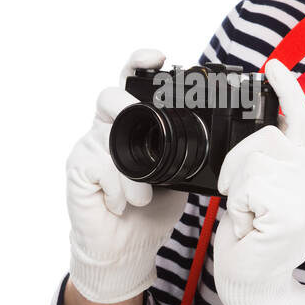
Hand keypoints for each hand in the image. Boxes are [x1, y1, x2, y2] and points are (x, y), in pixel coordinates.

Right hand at [66, 49, 189, 302]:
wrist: (128, 247)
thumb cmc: (152, 206)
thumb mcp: (181, 174)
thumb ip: (190, 150)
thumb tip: (226, 137)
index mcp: (134, 122)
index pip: (133, 81)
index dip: (141, 63)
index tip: (159, 57)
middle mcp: (108, 128)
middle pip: (109, 97)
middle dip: (127, 106)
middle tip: (143, 120)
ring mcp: (89, 147)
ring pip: (106, 135)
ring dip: (129, 168)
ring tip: (142, 194)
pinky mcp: (77, 169)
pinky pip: (98, 167)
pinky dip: (117, 188)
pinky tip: (124, 204)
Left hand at [213, 59, 304, 304]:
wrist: (256, 284)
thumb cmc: (253, 238)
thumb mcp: (258, 190)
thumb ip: (264, 159)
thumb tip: (255, 127)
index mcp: (304, 168)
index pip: (300, 118)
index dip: (287, 89)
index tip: (271, 66)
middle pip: (263, 136)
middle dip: (237, 162)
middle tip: (237, 195)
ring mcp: (303, 195)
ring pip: (252, 160)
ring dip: (236, 187)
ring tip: (246, 212)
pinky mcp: (288, 213)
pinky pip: (248, 186)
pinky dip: (237, 205)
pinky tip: (248, 223)